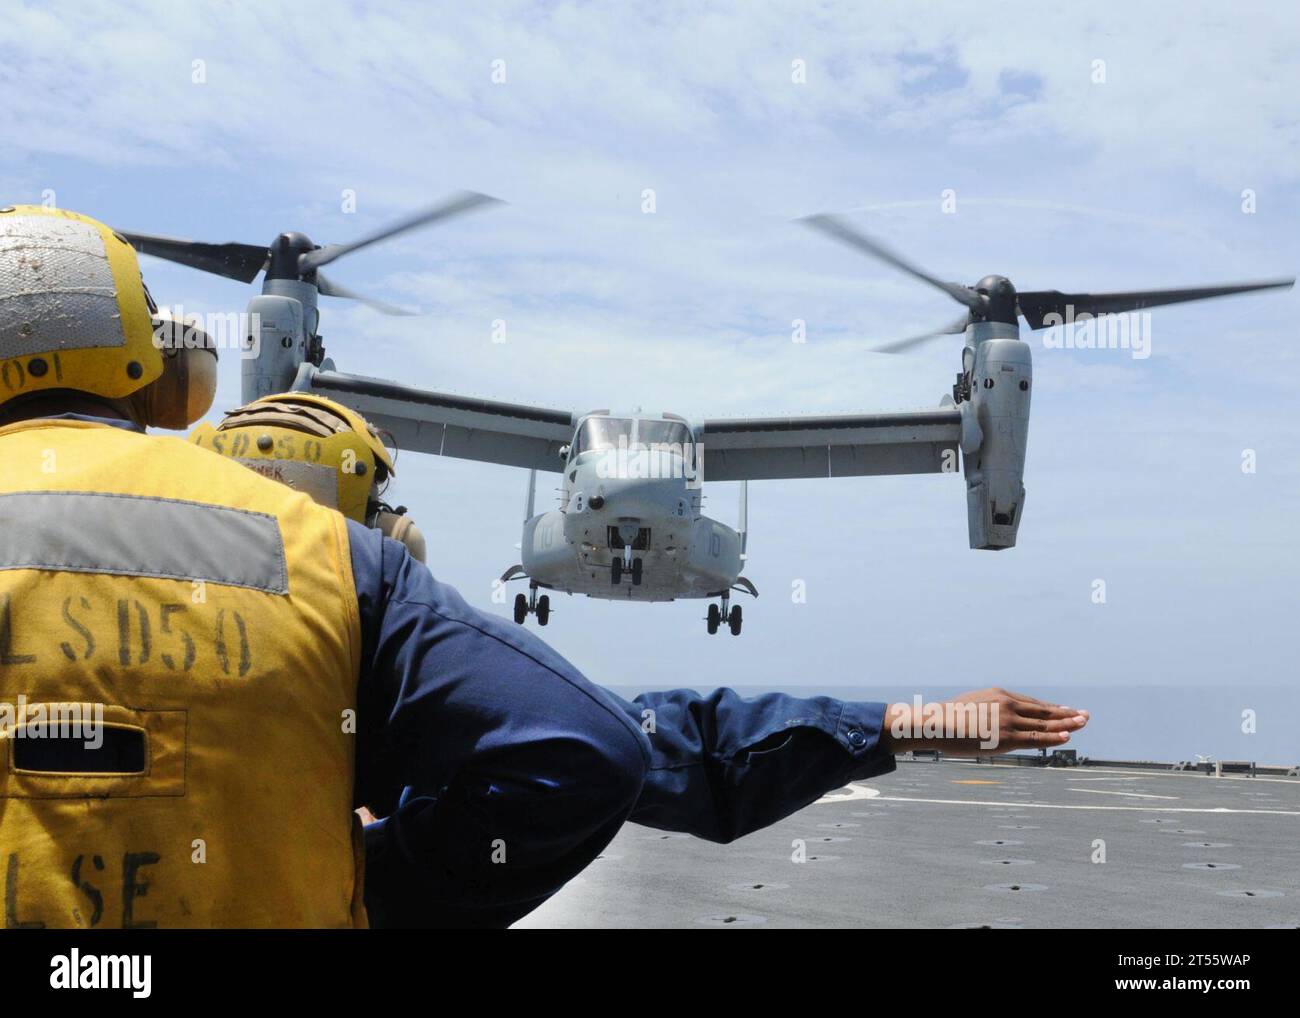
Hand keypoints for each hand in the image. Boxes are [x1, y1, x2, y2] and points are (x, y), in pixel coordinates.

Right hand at [879, 687, 1087, 755]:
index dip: (1051, 708)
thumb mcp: (973, 705)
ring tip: (1082, 723)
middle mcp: (1009, 704)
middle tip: (1084, 715)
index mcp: (1001, 694)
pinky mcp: (1007, 737)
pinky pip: (1035, 738)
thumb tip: (993, 718)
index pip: (1033, 703)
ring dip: (1066, 723)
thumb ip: (990, 709)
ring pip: (1044, 724)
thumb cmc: (949, 717)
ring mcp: (1009, 720)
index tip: (1065, 710)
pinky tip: (1067, 736)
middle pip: (1044, 710)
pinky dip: (1053, 737)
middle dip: (1066, 713)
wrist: (937, 723)